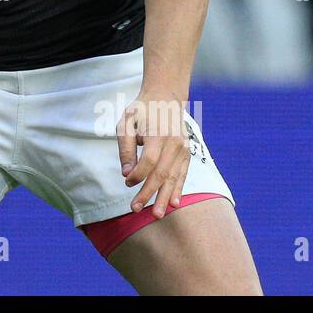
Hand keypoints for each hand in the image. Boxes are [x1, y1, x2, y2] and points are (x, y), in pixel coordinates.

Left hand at [116, 89, 191, 218]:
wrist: (165, 97)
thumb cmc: (141, 111)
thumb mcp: (126, 122)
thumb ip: (125, 147)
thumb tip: (126, 173)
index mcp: (158, 133)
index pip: (149, 161)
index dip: (138, 175)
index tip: (127, 183)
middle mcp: (174, 142)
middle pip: (161, 173)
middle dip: (148, 193)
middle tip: (135, 209)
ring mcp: (183, 148)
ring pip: (173, 177)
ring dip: (164, 197)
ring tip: (156, 215)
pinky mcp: (187, 153)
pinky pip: (182, 174)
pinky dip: (178, 189)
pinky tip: (173, 202)